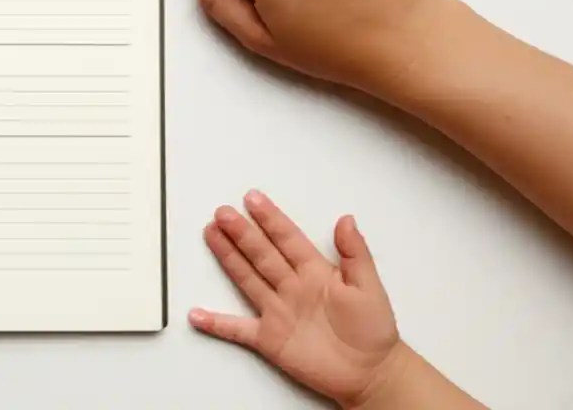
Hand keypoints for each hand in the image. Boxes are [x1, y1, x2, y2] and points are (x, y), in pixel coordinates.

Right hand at [189, 191, 403, 407]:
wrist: (371, 373)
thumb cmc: (374, 330)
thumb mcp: (370, 286)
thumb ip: (356, 254)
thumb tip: (346, 220)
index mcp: (315, 271)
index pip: (288, 238)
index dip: (270, 219)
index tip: (253, 199)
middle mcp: (292, 287)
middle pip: (261, 253)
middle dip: (241, 233)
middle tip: (223, 213)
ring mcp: (278, 311)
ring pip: (247, 278)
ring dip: (228, 257)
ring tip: (211, 234)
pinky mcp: (270, 339)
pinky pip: (237, 329)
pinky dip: (217, 323)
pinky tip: (198, 314)